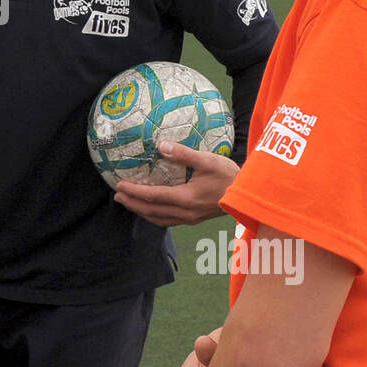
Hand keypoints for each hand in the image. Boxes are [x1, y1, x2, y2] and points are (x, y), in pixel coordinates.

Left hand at [114, 141, 239, 226]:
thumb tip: (161, 146)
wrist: (248, 195)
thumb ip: (183, 154)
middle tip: (118, 196)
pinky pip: (168, 220)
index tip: (119, 185)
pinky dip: (154, 215)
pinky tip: (151, 209)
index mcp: (185, 198)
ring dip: (141, 211)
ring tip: (129, 203)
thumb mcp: (207, 160)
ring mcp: (190, 218)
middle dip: (133, 203)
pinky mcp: (194, 219)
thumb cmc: (229, 175)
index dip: (134, 192)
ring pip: (159, 218)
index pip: (153, 196)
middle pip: (152, 210)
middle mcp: (185, 212)